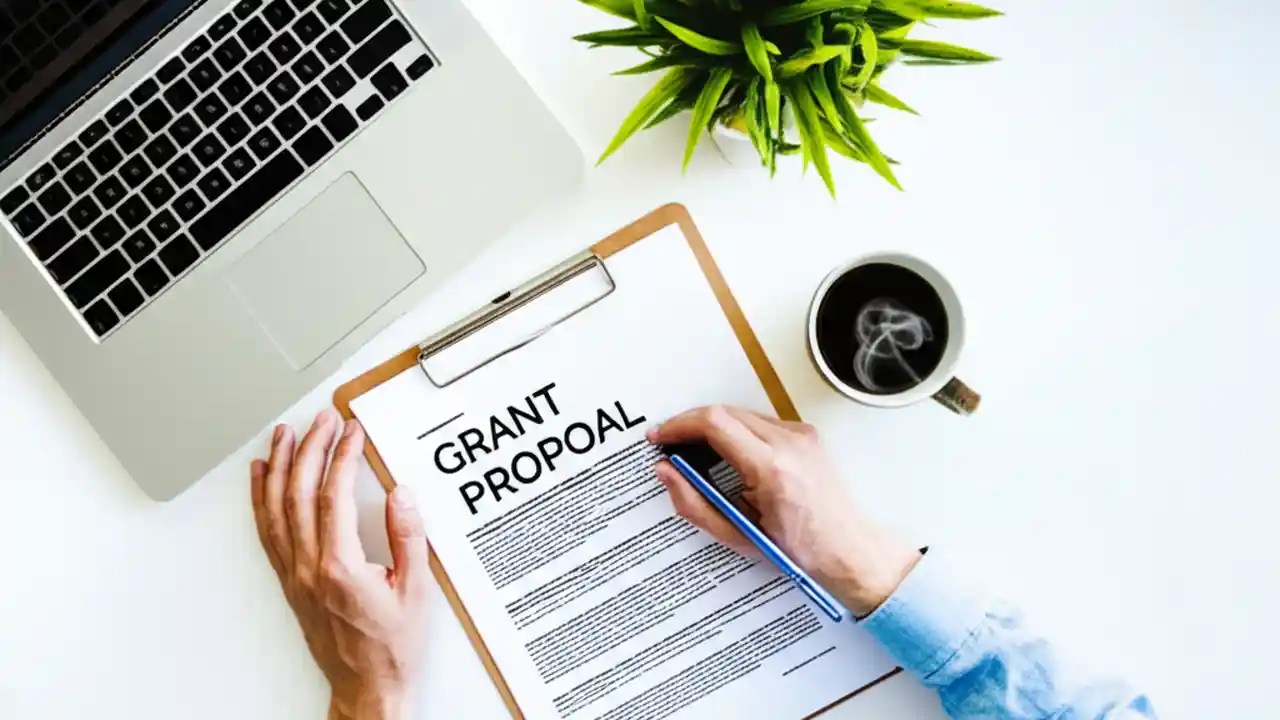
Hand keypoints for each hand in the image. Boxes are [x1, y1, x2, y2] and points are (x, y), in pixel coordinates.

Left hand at [250, 409, 429, 719]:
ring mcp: (294, 575)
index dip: (341, 456)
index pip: (333, 496)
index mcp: (341, 566)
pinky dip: (261, 499)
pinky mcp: (289, 583)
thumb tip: (401, 496)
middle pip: (299, 493)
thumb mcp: (416, 592)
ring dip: (279, 466)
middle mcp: (309, 568)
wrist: (368, 689)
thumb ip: (409, 539)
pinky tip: (262, 479)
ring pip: (276, 509)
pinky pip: (268, 532)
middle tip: (323, 419)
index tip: (351, 431)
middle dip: (310, 448)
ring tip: (286, 434)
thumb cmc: (392, 649)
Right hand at [648, 406, 919, 616]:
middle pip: (723, 412)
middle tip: (670, 447)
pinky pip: (760, 422)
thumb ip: (694, 503)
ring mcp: (801, 435)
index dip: (679, 426)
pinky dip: (737, 432)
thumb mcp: (737, 535)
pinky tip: (728, 455)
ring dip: (713, 427)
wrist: (849, 550)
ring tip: (695, 454)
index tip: (661, 438)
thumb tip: (667, 473)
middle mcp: (789, 443)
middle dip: (690, 425)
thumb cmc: (799, 550)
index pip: (714, 423)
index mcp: (771, 468)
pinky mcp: (806, 434)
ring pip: (741, 413)